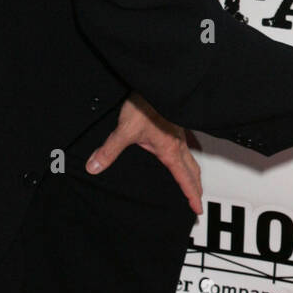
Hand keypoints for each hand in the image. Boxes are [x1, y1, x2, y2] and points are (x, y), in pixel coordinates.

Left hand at [86, 93, 202, 212]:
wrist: (158, 83)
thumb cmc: (145, 104)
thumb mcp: (124, 130)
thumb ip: (109, 150)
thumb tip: (94, 167)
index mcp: (169, 151)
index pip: (184, 179)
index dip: (191, 195)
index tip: (197, 209)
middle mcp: (178, 144)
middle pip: (193, 171)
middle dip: (196, 188)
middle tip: (198, 201)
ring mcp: (179, 133)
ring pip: (192, 157)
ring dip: (194, 172)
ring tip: (194, 181)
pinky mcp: (176, 123)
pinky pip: (187, 144)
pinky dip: (188, 154)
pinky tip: (182, 152)